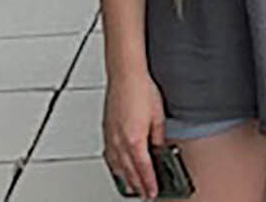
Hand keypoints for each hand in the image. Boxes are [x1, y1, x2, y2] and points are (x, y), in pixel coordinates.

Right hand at [104, 69, 165, 198]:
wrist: (125, 76)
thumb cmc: (141, 90)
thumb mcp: (158, 116)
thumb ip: (158, 137)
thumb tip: (159, 149)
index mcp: (135, 139)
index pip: (143, 169)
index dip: (149, 183)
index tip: (152, 192)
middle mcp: (120, 141)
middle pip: (129, 171)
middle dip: (137, 185)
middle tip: (144, 194)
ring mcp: (111, 137)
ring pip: (117, 166)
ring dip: (125, 178)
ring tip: (131, 187)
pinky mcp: (106, 131)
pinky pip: (109, 156)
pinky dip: (114, 166)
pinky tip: (117, 168)